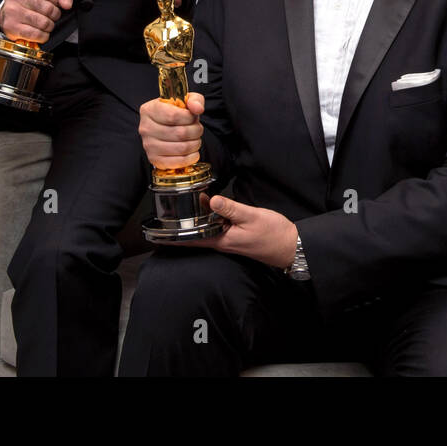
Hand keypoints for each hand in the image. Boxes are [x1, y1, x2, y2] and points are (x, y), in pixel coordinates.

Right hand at [0, 0, 73, 42]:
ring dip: (49, 25)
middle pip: (47, 8)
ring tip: (47, 22)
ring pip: (42, 22)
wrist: (11, 10)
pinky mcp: (10, 26)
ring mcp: (10, 10)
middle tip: (52, 14)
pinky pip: (35, 34)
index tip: (53, 1)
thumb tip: (66, 4)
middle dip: (54, 13)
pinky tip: (41, 31)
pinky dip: (43, 35)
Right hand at [138, 92, 203, 169]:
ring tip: (195, 139)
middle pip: (179, 133)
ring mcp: (148, 145)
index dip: (190, 118)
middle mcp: (145, 128)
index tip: (194, 117)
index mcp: (149, 110)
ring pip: (181, 148)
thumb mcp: (185, 100)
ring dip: (195, 144)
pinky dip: (191, 158)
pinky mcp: (154, 159)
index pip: (173, 116)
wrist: (166, 126)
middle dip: (196, 131)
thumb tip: (197, 108)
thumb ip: (194, 100)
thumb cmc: (175, 112)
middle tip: (198, 129)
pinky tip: (193, 152)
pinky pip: (177, 162)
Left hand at [173, 195, 298, 268]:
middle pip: (195, 235)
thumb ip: (230, 208)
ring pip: (205, 231)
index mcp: (222, 240)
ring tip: (179, 211)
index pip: (191, 239)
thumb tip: (211, 200)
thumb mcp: (251, 216)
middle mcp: (222, 242)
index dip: (173, 237)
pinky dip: (207, 220)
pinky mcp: (235, 236)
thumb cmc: (273, 234)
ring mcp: (229, 240)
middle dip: (180, 227)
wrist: (290, 245)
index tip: (156, 235)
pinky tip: (206, 211)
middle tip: (164, 216)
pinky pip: (216, 228)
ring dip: (193, 222)